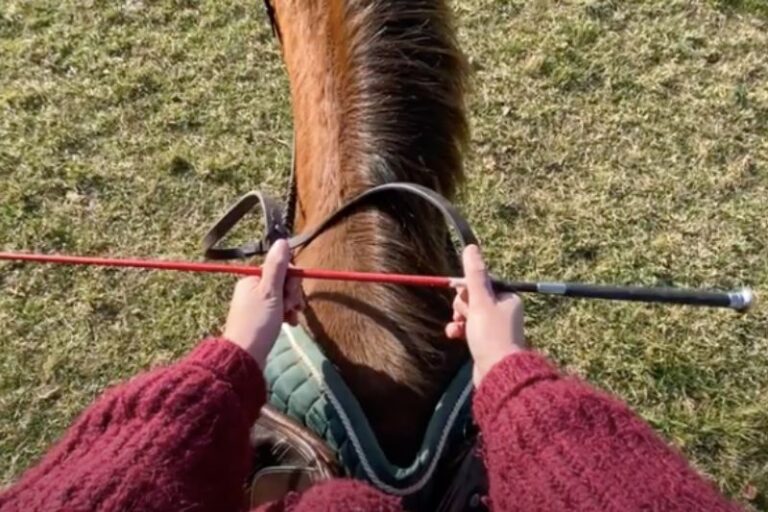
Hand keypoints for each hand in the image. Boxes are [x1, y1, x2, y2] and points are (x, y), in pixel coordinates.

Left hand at [224, 239, 303, 367]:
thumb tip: (282, 241)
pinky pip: (279, 310)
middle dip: (292, 294)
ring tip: (291, 318)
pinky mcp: (260, 318)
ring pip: (282, 296)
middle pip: (282, 282)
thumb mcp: (270, 293)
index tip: (292, 292)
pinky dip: (287, 315)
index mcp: (252, 279)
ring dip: (291, 305)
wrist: (245, 356)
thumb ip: (277, 267)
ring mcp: (256, 304)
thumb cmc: (258, 323)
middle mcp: (252, 289)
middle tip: (292, 307)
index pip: (279, 268)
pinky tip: (290, 324)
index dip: (291, 279)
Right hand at [445, 245, 526, 384]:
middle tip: (466, 315)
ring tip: (460, 326)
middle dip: (463, 305)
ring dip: (459, 317)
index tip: (463, 296)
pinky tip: (454, 335)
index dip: (468, 288)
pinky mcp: (485, 341)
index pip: (482, 282)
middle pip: (474, 297)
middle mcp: (503, 310)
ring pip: (468, 312)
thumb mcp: (481, 302)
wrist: (496, 373)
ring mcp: (494, 327)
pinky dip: (460, 330)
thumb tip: (471, 248)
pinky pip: (468, 328)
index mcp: (507, 298)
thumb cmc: (491, 336)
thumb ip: (475, 275)